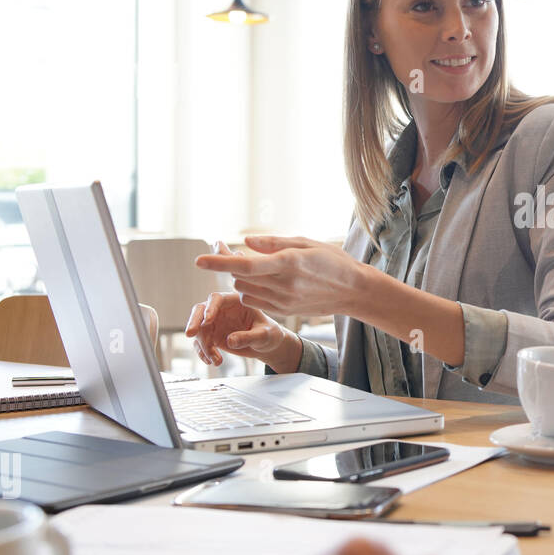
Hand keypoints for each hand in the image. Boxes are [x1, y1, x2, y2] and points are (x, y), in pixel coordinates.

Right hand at [185, 242, 298, 370]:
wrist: (267, 345)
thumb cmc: (269, 334)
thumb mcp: (264, 335)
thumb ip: (249, 337)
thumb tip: (230, 341)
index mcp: (236, 301)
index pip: (217, 298)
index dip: (210, 308)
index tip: (208, 321)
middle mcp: (222, 310)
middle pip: (200, 310)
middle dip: (193, 321)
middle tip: (190, 334)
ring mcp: (215, 323)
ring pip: (199, 330)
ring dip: (203, 346)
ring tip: (216, 360)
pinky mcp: (212, 336)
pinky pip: (200, 343)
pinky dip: (203, 353)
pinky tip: (212, 361)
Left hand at [195, 235, 368, 319]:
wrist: (354, 291)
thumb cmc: (333, 261)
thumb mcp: (307, 242)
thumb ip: (274, 242)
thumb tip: (246, 242)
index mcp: (290, 264)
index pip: (246, 265)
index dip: (220, 262)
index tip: (199, 260)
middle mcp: (284, 286)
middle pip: (240, 278)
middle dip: (233, 266)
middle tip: (237, 252)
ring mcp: (284, 302)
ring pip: (244, 291)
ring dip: (243, 279)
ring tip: (259, 267)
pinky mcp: (284, 312)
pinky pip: (255, 301)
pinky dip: (252, 290)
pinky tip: (267, 282)